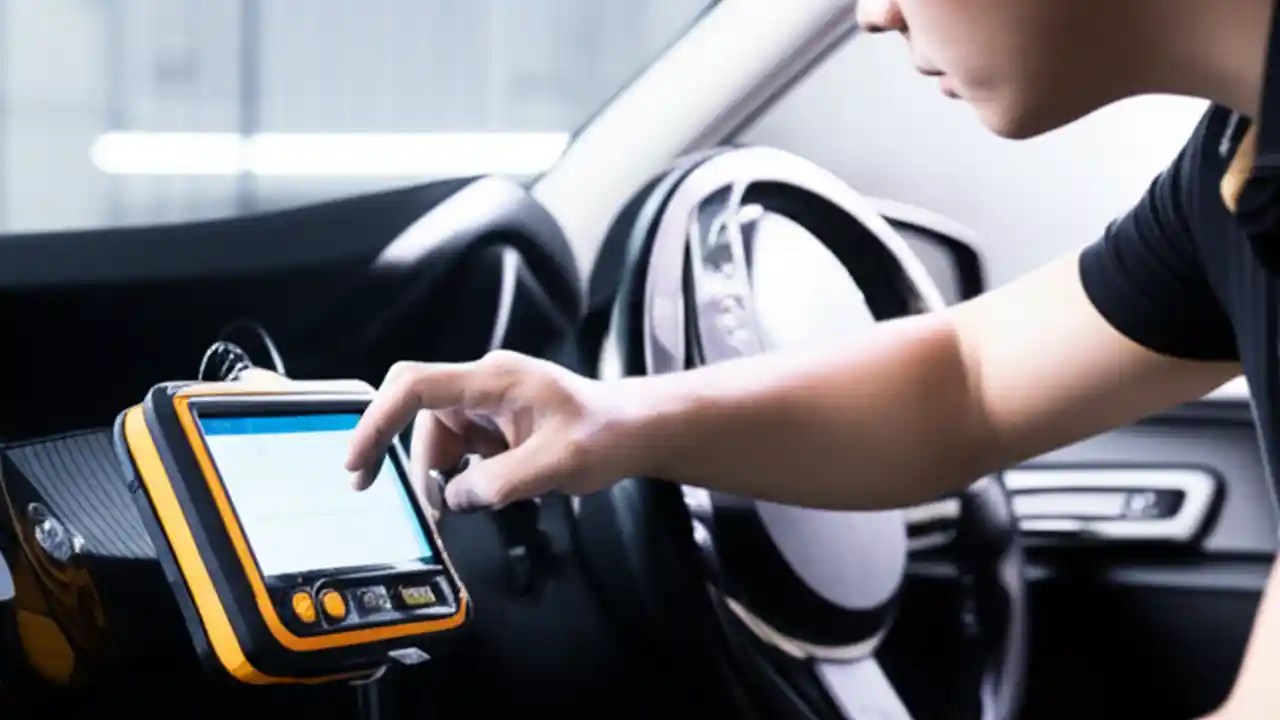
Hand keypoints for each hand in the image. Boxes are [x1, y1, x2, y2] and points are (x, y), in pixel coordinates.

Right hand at [344, 351, 645, 511]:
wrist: (635, 430)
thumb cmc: (606, 434)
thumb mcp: (557, 464)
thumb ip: (501, 482)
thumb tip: (455, 497)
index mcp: (494, 380)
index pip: (416, 387)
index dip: (378, 420)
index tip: (359, 461)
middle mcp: (484, 385)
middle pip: (422, 418)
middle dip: (416, 463)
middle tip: (423, 509)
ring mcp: (488, 403)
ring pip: (440, 439)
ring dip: (446, 475)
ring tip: (472, 504)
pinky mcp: (495, 423)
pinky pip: (462, 449)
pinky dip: (465, 475)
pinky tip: (489, 491)